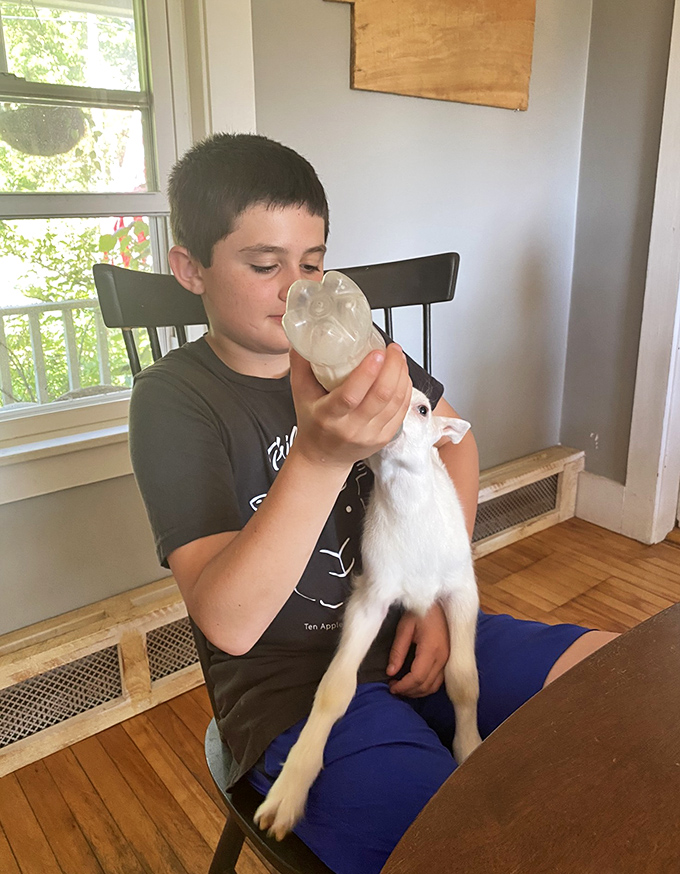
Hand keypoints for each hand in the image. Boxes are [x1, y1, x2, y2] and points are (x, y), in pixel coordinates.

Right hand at [289, 345, 411, 469]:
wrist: (323, 457)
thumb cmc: (313, 423)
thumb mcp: (300, 394)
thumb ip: (301, 365)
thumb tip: (303, 339)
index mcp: (328, 416)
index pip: (350, 395)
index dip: (367, 372)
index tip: (376, 352)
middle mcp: (351, 428)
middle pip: (381, 395)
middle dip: (392, 367)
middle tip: (392, 349)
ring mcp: (370, 435)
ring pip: (395, 401)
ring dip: (401, 375)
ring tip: (398, 357)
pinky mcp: (384, 437)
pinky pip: (401, 410)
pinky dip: (405, 389)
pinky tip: (402, 376)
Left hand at [387, 604, 449, 696]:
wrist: (439, 601)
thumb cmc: (420, 611)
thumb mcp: (404, 627)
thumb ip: (398, 651)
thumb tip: (391, 672)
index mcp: (431, 649)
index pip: (417, 677)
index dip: (403, 686)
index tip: (391, 687)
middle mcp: (443, 657)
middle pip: (426, 685)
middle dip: (409, 691)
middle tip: (393, 688)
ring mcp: (448, 659)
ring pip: (434, 685)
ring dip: (418, 691)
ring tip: (402, 687)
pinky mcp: (449, 658)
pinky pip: (439, 680)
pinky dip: (426, 686)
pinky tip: (415, 682)